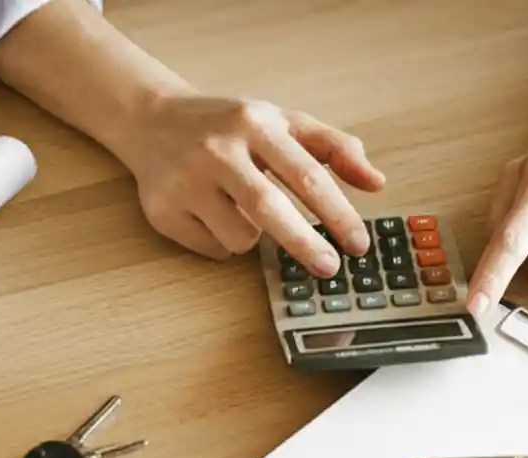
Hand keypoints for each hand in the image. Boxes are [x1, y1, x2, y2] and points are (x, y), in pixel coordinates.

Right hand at [111, 93, 385, 276]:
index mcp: (254, 123)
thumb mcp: (282, 122)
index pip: (306, 175)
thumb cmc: (230, 124)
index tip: (358, 244)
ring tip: (242, 210)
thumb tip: (376, 182)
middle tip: (330, 268)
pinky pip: (212, 248)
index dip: (336, 214)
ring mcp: (185, 180)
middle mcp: (217, 150)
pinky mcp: (162, 209)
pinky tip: (212, 214)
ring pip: (239, 236)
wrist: (152, 119)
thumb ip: (333, 147)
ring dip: (255, 238)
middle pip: (269, 209)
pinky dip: (224, 242)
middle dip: (304, 244)